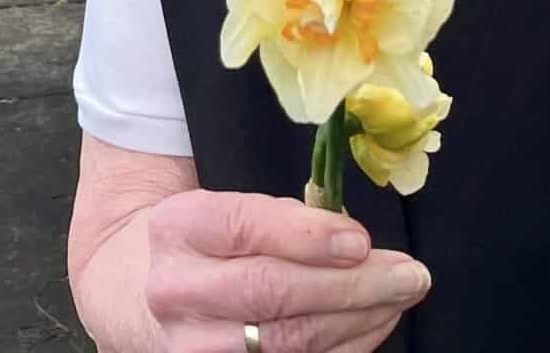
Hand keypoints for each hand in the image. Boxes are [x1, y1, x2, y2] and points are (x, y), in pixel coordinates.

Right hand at [144, 189, 430, 351]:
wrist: (140, 297)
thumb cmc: (205, 245)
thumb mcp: (223, 211)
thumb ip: (283, 220)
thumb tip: (353, 243)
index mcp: (178, 228)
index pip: (243, 228)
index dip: (307, 237)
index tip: (361, 241)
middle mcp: (176, 291)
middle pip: (271, 293)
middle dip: (351, 285)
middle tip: (410, 275)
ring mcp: (192, 348)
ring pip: (288, 341)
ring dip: (358, 320)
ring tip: (402, 297)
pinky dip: (345, 348)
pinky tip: (374, 324)